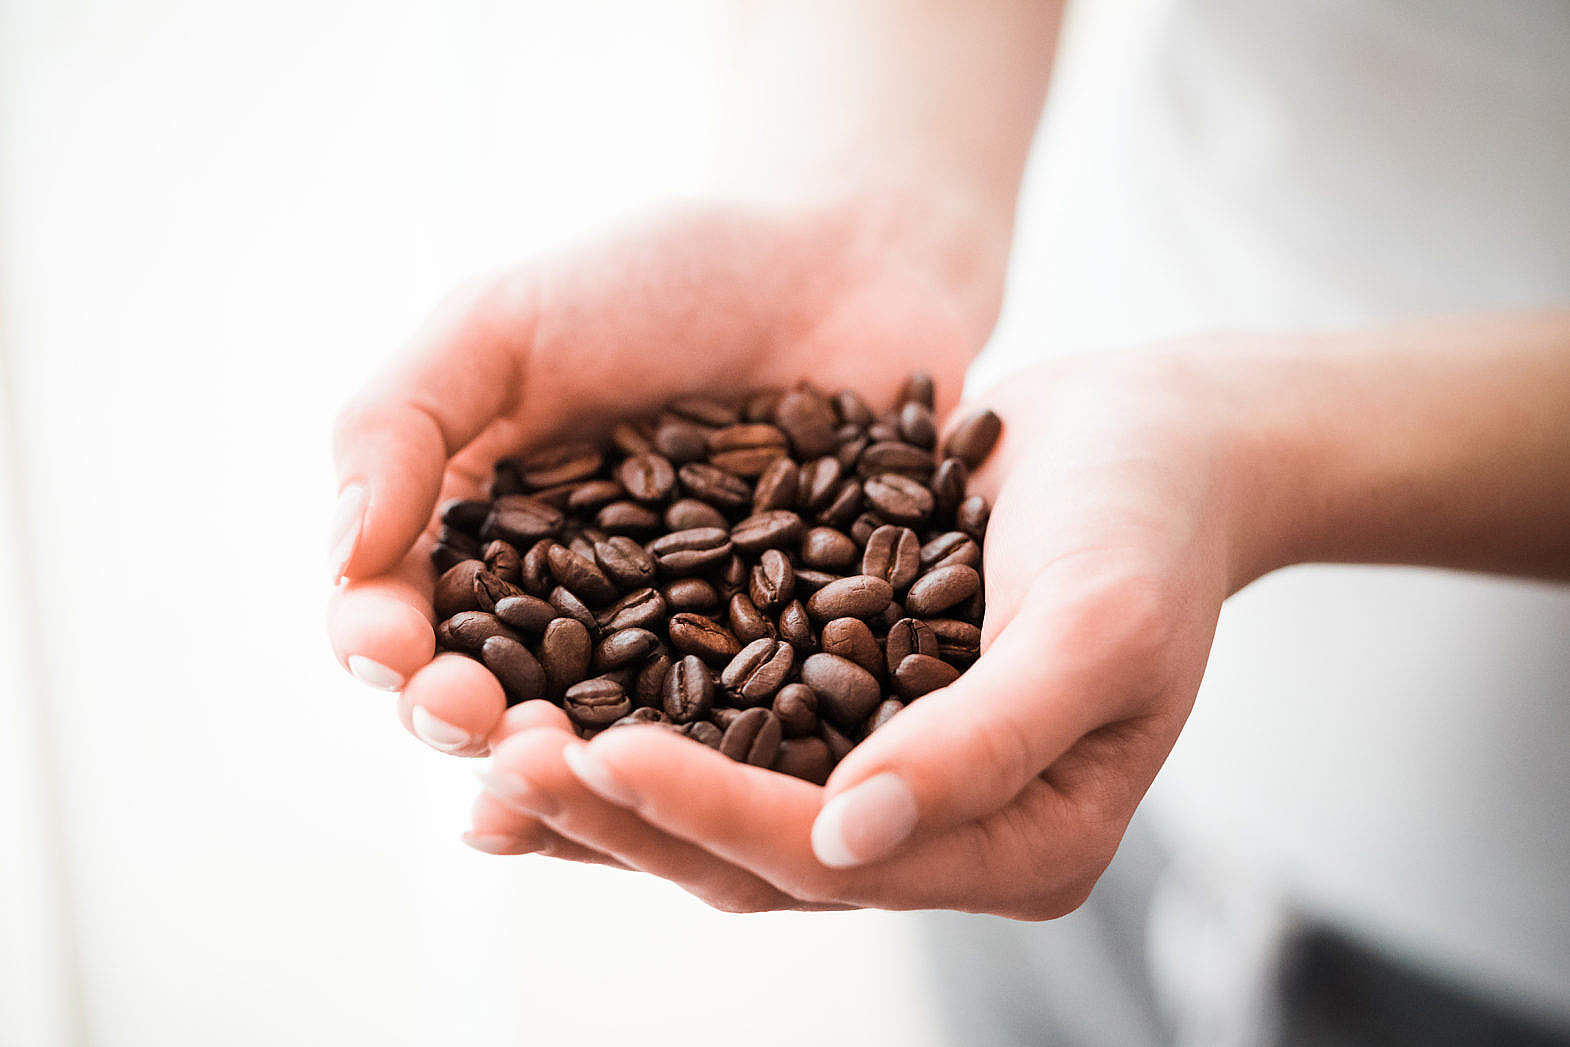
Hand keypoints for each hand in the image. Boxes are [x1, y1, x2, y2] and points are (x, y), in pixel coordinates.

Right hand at [327, 194, 1002, 775]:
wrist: (841, 260)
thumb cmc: (658, 282)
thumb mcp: (502, 325)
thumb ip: (400, 423)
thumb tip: (339, 555)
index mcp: (485, 547)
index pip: (407, 617)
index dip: (382, 645)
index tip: (390, 647)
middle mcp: (575, 619)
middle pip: (500, 699)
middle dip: (473, 726)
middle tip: (483, 724)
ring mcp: (682, 654)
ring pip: (613, 740)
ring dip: (581, 770)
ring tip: (576, 766)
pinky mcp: (791, 671)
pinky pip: (750, 728)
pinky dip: (722, 756)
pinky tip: (705, 773)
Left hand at [469, 343, 1267, 915]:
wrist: (1159, 436)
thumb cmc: (1150, 523)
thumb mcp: (1094, 626)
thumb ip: (986, 740)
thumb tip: (850, 838)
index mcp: (1022, 843)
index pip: (840, 861)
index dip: (718, 815)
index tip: (600, 753)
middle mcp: (945, 832)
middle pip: (760, 858)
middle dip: (628, 818)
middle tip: (502, 763)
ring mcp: (893, 778)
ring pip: (724, 813)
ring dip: (608, 790)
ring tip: (487, 754)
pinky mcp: (847, 710)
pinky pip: (726, 738)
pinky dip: (638, 724)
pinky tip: (543, 698)